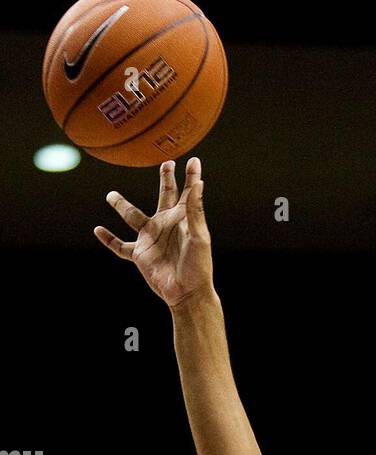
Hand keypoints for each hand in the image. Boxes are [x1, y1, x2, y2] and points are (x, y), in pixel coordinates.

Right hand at [94, 157, 213, 308]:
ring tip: (111, 195)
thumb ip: (195, 210)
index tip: (193, 160)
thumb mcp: (199, 237)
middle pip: (164, 196)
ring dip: (121, 205)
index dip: (191, 177)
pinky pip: (121, 246)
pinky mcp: (140, 255)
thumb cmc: (198, 267)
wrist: (187, 293)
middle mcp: (166, 225)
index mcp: (182, 219)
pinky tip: (98, 230)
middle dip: (166, 180)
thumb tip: (199, 183)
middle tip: (165, 163)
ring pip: (133, 216)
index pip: (188, 193)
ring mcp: (151, 238)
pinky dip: (109, 240)